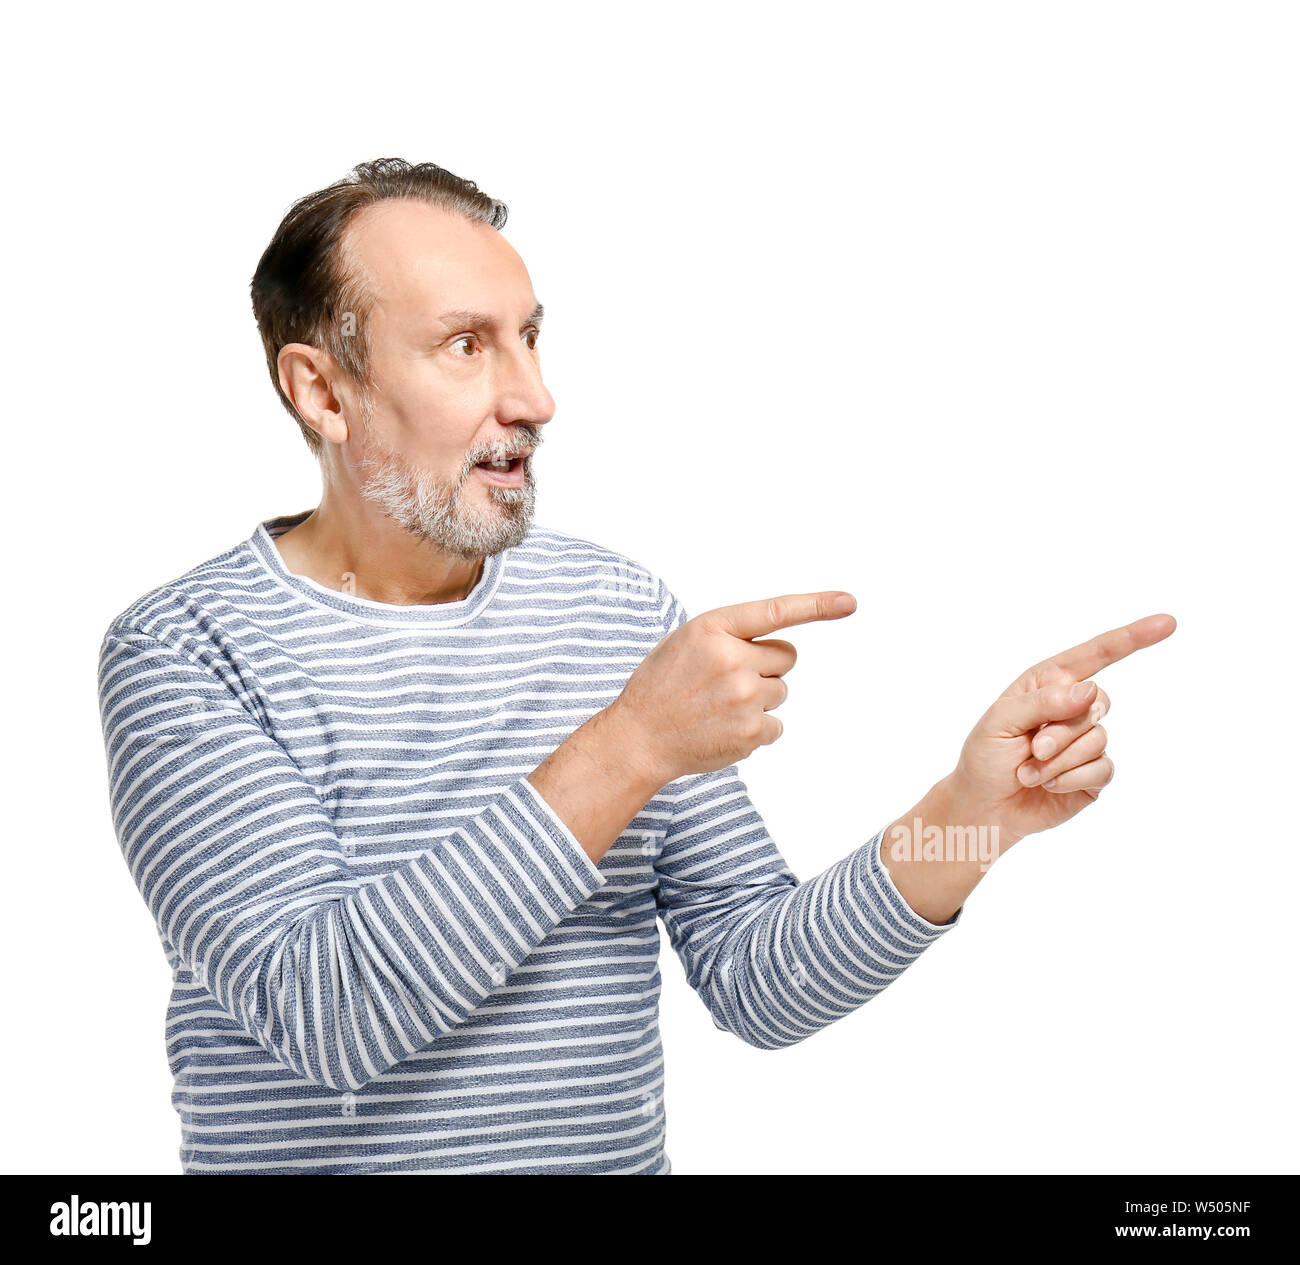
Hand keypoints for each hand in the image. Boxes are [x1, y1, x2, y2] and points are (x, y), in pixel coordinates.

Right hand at [608, 590, 857, 784]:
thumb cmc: (662, 687)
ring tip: (718, 707)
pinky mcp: (752, 731)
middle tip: (727, 681)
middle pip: (787, 657)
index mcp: (713, 629)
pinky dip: (756, 729)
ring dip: (758, 699)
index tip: (849, 602)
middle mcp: (732, 659)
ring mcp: (745, 697)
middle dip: (766, 667)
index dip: (817, 605)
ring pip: (780, 691)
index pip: (775, 611)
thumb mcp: (686, 643)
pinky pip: (776, 725)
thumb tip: (782, 649)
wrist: (639, 739)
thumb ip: (729, 635)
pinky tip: (723, 728)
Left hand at [946, 613, 1176, 846]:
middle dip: (1061, 730)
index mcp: (1049, 683)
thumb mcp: (1001, 721)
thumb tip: (1090, 690)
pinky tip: (1048, 785)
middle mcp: (1073, 708)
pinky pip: (1102, 770)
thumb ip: (1044, 701)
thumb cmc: (985, 757)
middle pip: (1096, 703)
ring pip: (1098, 739)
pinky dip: (1070, 779)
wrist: (985, 806)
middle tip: (1033, 749)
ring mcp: (1087, 741)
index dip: (1133, 638)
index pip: (1096, 654)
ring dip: (1059, 761)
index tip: (1168, 623)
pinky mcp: (1095, 774)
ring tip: (1029, 772)